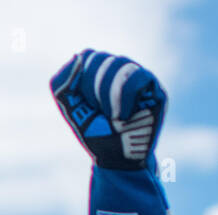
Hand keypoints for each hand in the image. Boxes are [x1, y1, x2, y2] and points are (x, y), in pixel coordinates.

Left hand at [50, 49, 166, 170]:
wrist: (115, 156)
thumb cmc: (94, 133)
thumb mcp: (71, 108)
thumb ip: (63, 84)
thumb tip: (77, 58)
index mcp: (100, 73)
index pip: (89, 56)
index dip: (81, 78)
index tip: (84, 103)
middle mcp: (120, 71)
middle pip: (102, 59)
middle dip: (92, 89)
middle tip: (97, 112)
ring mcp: (138, 77)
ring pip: (120, 64)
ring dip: (107, 96)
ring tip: (111, 116)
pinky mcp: (154, 89)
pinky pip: (137, 77)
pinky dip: (124, 98)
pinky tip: (122, 116)